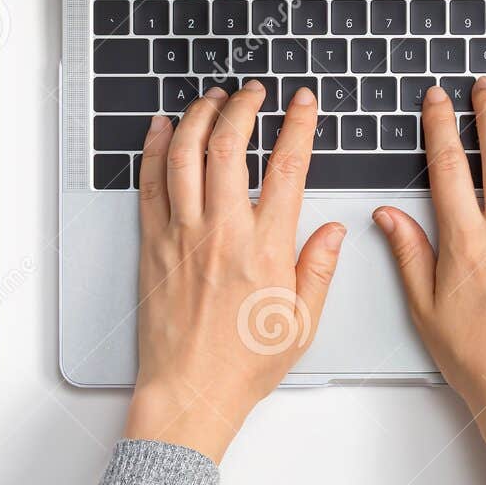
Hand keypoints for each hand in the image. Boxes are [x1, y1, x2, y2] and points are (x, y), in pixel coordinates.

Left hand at [125, 83, 345, 461]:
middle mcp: (222, 232)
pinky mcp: (153, 245)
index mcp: (266, 248)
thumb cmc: (243, 364)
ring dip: (201, 117)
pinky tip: (164, 128)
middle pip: (231, 146)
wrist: (190, 392)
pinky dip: (156, 149)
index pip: (287, 168)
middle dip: (244, 107)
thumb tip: (334, 229)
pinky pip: (150, 184)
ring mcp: (182, 235)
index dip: (297, 126)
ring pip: (187, 155)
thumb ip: (319, 269)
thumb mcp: (302, 322)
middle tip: (254, 92)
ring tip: (213, 98)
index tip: (302, 103)